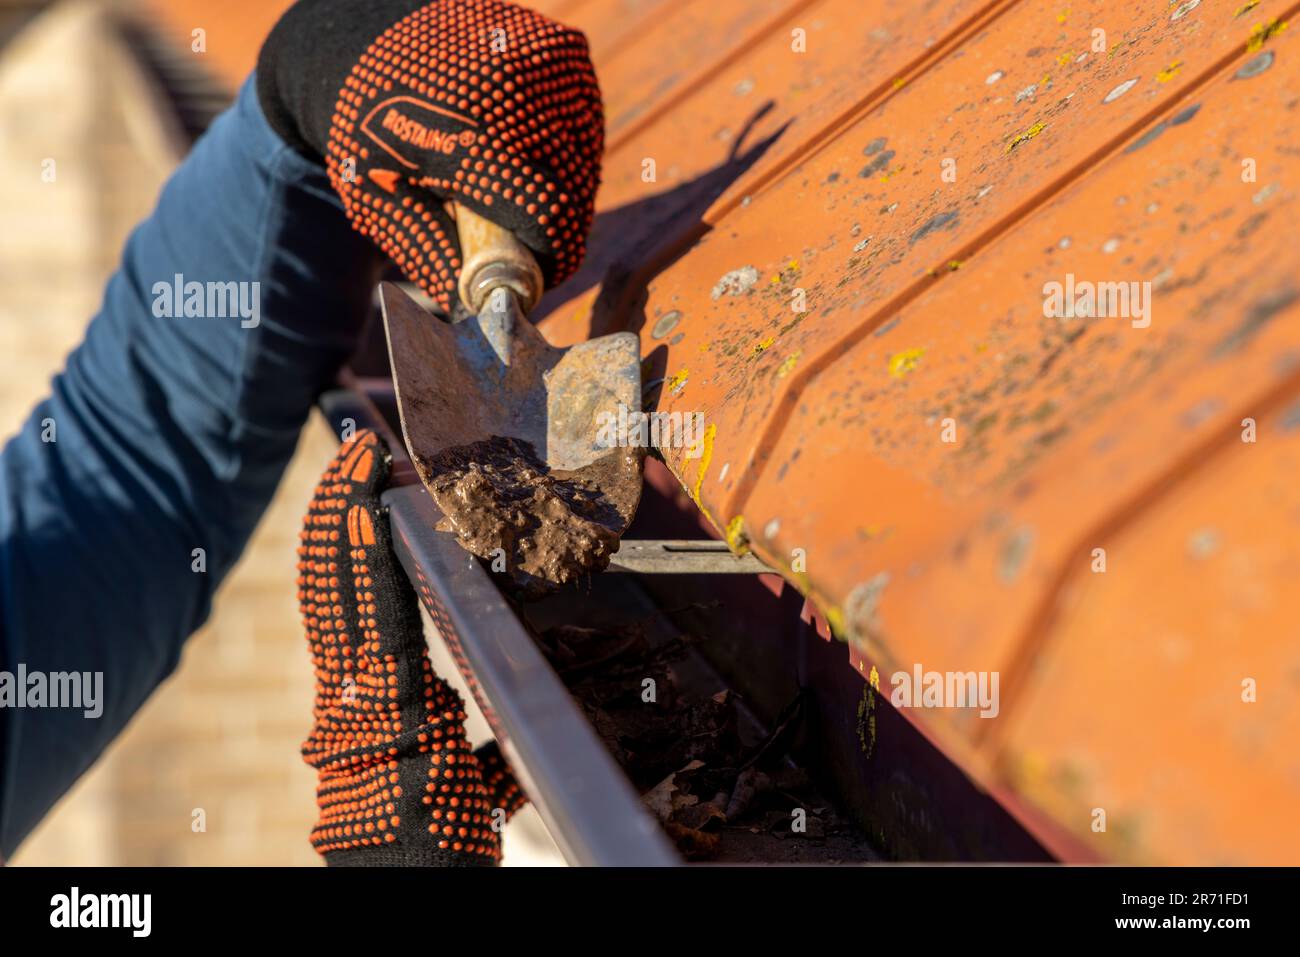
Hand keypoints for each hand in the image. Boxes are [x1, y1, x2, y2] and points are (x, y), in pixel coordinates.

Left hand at [257, 0, 602, 311]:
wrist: (366, 38)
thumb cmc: (367, 131)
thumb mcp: (381, 206)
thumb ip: (434, 259)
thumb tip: (485, 313)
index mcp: (471, 136)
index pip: (549, 221)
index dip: (546, 261)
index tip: (528, 276)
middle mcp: (519, 91)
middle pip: (572, 196)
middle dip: (548, 227)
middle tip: (507, 229)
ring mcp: (549, 65)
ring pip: (584, 163)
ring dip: (558, 187)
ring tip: (505, 182)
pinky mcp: (566, 52)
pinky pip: (584, 127)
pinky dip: (561, 148)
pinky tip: (518, 145)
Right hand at [298, 429, 524, 864]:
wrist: (419, 874)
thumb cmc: (438, 837)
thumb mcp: (460, 776)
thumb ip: (468, 746)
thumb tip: (492, 743)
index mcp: (367, 695)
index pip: (350, 600)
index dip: (346, 541)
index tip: (357, 488)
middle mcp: (350, 685)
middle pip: (336, 578)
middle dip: (342, 509)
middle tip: (355, 449)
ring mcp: (357, 687)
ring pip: (343, 583)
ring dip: (349, 512)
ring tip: (357, 455)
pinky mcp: (383, 692)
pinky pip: (373, 609)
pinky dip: (365, 553)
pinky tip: (368, 506)